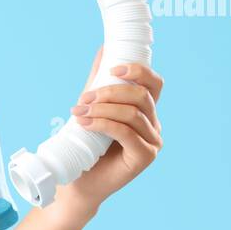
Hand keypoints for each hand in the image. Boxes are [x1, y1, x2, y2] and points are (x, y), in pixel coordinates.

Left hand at [57, 43, 163, 213]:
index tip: (112, 70)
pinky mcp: (144, 157)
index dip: (138, 71)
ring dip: (102, 109)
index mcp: (145, 110)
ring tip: (78, 112)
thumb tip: (104, 48)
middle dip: (110, 92)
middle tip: (83, 99)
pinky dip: (104, 124)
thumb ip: (98, 82)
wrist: (76, 181)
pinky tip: (85, 124)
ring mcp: (152, 142)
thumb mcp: (92, 108)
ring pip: (132, 114)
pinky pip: (126, 133)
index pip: (154, 83)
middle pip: (141, 96)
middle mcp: (153, 125)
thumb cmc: (84, 145)